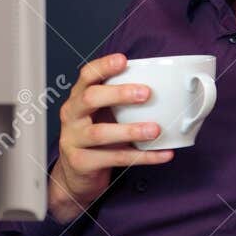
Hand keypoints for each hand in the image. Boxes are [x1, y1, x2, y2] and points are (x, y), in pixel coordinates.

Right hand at [48, 53, 171, 223]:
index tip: (123, 60)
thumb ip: (120, 102)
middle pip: (89, 99)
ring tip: (155, 130)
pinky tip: (163, 153)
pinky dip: (142, 156)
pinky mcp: (82, 163)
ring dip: (130, 130)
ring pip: (100, 133)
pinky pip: (115, 159)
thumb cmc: (94, 139)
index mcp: (78, 99)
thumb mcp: (101, 116)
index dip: (103, 66)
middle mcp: (72, 116)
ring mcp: (74, 140)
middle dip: (118, 94)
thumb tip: (164, 88)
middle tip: (146, 93)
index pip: (86, 76)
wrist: (76, 175)